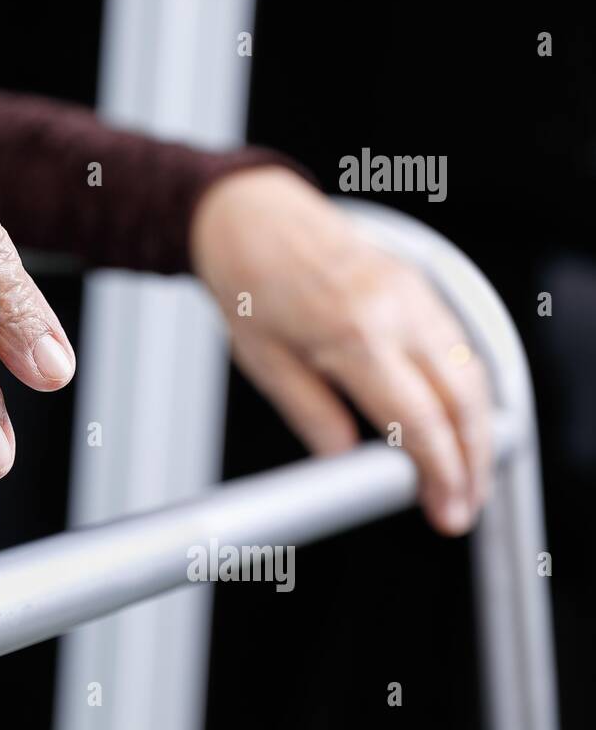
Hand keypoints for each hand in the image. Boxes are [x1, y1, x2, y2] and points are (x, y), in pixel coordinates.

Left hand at [191, 166, 491, 535]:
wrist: (252, 220)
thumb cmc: (250, 286)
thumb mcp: (263, 364)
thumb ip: (310, 414)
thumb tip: (344, 460)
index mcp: (352, 335)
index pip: (418, 421)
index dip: (440, 473)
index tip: (445, 509)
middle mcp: (394, 311)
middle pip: (463, 401)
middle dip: (474, 462)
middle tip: (464, 505)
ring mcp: (413, 294)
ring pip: (473, 373)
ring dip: (479, 429)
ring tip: (466, 474)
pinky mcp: (419, 285)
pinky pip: (460, 344)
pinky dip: (470, 388)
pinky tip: (461, 420)